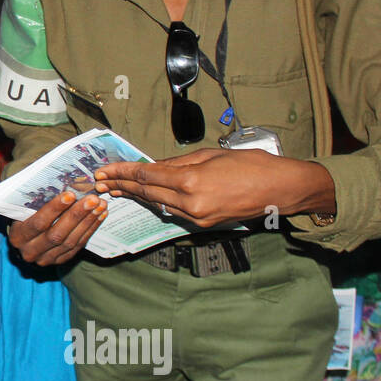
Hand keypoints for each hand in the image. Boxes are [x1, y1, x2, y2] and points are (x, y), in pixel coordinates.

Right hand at [8, 189, 107, 265]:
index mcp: (18, 237)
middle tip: (92, 199)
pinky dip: (90, 229)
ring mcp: (46, 259)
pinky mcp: (60, 260)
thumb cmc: (25, 217)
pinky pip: (78, 246)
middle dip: (76, 215)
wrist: (25, 241)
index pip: (38, 224)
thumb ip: (38, 202)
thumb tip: (62, 183)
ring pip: (70, 241)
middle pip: (56, 234)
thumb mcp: (24, 210)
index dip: (55, 209)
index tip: (71, 194)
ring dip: (87, 221)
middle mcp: (30, 251)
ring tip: (100, 205)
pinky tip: (99, 215)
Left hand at [94, 149, 332, 227]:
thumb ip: (178, 163)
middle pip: (147, 193)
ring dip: (136, 196)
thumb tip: (155, 166)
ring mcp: (196, 216)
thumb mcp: (210, 155)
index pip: (146, 176)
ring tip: (114, 190)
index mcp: (191, 180)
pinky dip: (158, 203)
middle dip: (121, 186)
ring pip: (158, 204)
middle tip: (100, 181)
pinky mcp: (203, 225)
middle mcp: (190, 202)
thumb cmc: (250, 165)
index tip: (104, 170)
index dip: (122, 173)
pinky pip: (174, 211)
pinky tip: (145, 198)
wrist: (280, 189)